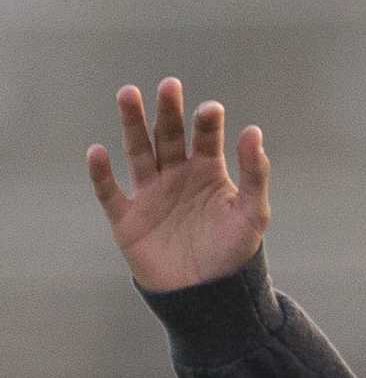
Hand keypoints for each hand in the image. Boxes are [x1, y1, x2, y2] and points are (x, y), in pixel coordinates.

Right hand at [85, 78, 271, 291]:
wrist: (207, 292)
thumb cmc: (233, 251)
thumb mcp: (253, 212)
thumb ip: (255, 173)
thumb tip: (254, 132)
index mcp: (209, 172)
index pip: (206, 138)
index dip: (207, 123)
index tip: (211, 109)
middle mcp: (177, 175)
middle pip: (168, 136)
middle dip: (167, 111)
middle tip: (169, 85)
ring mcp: (151, 194)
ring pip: (138, 152)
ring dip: (132, 125)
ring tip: (128, 95)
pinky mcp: (128, 218)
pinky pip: (110, 192)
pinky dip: (101, 173)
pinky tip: (97, 151)